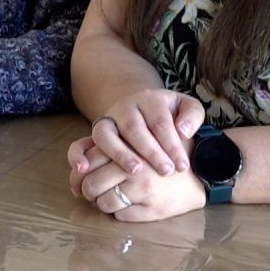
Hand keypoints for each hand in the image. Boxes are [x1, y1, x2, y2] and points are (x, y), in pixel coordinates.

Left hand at [69, 140, 204, 221]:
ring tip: (107, 198)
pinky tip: (126, 205)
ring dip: (101, 203)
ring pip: (104, 203)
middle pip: (92, 184)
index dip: (79, 171)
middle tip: (91, 190)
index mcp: (128, 146)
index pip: (88, 160)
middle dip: (87, 190)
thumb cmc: (166, 150)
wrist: (203, 169)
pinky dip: (118, 213)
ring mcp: (144, 191)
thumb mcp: (140, 137)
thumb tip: (79, 162)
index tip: (81, 175)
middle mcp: (135, 169)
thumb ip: (111, 142)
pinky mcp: (153, 210)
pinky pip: (121, 216)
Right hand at [84, 89, 204, 176]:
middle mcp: (126, 107)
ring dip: (119, 153)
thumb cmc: (169, 113)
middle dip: (151, 151)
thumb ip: (192, 115)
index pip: (161, 122)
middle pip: (134, 128)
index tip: (182, 165)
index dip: (172, 144)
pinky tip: (84, 169)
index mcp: (150, 99)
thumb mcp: (185, 106)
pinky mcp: (96, 131)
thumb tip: (184, 131)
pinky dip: (77, 155)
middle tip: (166, 171)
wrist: (140, 105)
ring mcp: (108, 119)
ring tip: (135, 171)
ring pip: (106, 133)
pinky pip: (80, 142)